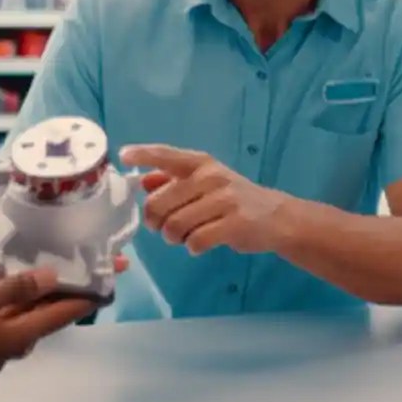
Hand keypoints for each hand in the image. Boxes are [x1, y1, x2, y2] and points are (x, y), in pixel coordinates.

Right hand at [0, 268, 97, 401]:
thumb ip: (13, 289)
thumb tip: (52, 276)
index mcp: (15, 336)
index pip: (64, 314)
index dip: (88, 295)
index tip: (109, 279)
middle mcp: (8, 348)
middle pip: (45, 316)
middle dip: (63, 292)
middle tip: (78, 266)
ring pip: (21, 320)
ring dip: (34, 297)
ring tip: (40, 269)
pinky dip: (8, 304)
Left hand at [120, 144, 289, 255]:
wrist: (277, 217)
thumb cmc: (233, 199)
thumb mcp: (206, 182)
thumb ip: (174, 181)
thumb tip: (144, 182)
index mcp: (201, 163)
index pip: (166, 154)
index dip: (143, 154)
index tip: (123, 155)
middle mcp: (211, 177)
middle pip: (160, 203)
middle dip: (155, 221)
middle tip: (162, 228)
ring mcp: (225, 200)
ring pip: (175, 225)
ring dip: (173, 237)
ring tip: (183, 237)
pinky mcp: (235, 224)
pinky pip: (196, 241)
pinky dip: (192, 247)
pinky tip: (200, 244)